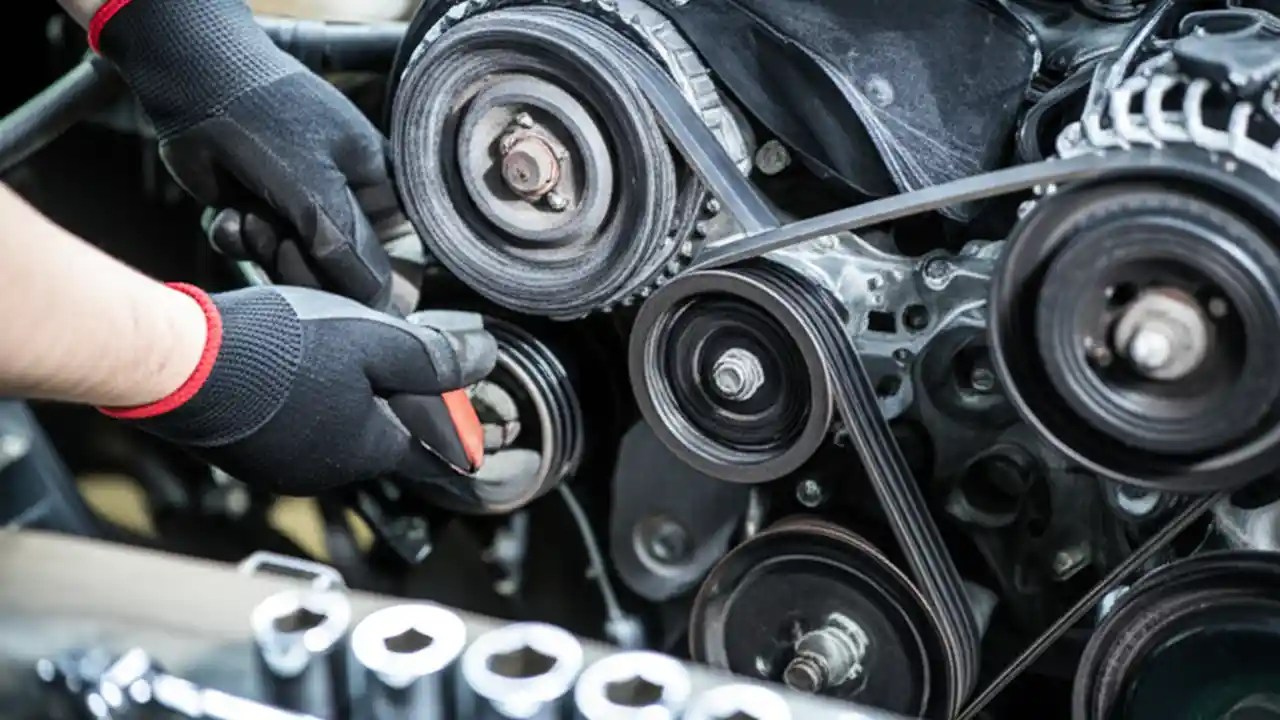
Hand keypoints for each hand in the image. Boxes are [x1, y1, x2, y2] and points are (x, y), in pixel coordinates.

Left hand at [92, 0, 395, 308]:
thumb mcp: (315, 191)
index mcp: (379, 188)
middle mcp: (344, 200)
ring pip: (290, 266)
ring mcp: (298, 208)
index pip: (391, 255)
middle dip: (300, 261)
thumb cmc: (267, 121)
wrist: (194, 84)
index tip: (341, 287)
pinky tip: (226, 210)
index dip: (364, 279)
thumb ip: (345, 248)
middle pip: (337, 270)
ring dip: (263, 247)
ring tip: (249, 215)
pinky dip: (235, 236)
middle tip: (279, 240)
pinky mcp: (256, 212)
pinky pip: (252, 252)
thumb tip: (379, 302)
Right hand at [103, 285, 497, 494]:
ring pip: (335, 431)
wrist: (180, 365)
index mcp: (372, 449)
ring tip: (323, 352)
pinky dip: (302, 404)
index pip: (437, 456)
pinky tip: (284, 370)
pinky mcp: (248, 456)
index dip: (460, 441)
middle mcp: (331, 471)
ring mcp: (285, 468)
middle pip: (383, 436)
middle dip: (393, 402)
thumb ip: (433, 356)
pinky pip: (293, 430)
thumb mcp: (375, 341)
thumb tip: (483, 359)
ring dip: (344, 400)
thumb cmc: (276, 351)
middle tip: (387, 355)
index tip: (484, 450)